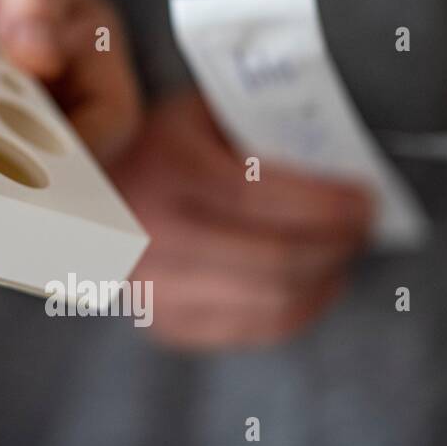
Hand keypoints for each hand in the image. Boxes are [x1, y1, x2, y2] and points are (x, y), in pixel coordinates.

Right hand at [112, 91, 373, 349]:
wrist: (82, 198)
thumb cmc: (151, 151)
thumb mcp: (194, 116)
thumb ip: (254, 126)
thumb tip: (329, 159)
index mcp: (162, 171)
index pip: (260, 198)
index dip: (326, 205)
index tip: (364, 198)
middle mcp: (150, 235)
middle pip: (275, 259)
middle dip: (338, 244)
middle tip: (360, 227)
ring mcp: (154, 286)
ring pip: (270, 302)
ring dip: (324, 279)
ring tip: (338, 255)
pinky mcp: (162, 322)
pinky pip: (250, 329)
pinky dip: (296, 310)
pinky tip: (310, 285)